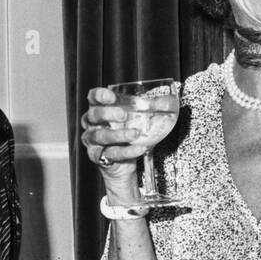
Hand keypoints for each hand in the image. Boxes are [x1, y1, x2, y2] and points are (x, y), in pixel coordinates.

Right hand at [81, 87, 145, 201]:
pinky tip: (138, 148)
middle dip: (108, 114)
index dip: (99, 95)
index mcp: (99, 111)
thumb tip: (168, 101)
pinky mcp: (98, 157)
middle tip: (123, 115)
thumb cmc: (128, 137)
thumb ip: (149, 109)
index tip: (112, 96)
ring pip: (101, 136)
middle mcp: (93, 125)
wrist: (124, 164)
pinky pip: (111, 153)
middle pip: (93, 115)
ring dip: (119, 134)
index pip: (93, 98)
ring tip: (135, 133)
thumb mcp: (139, 120)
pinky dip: (126, 152)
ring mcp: (93, 142)